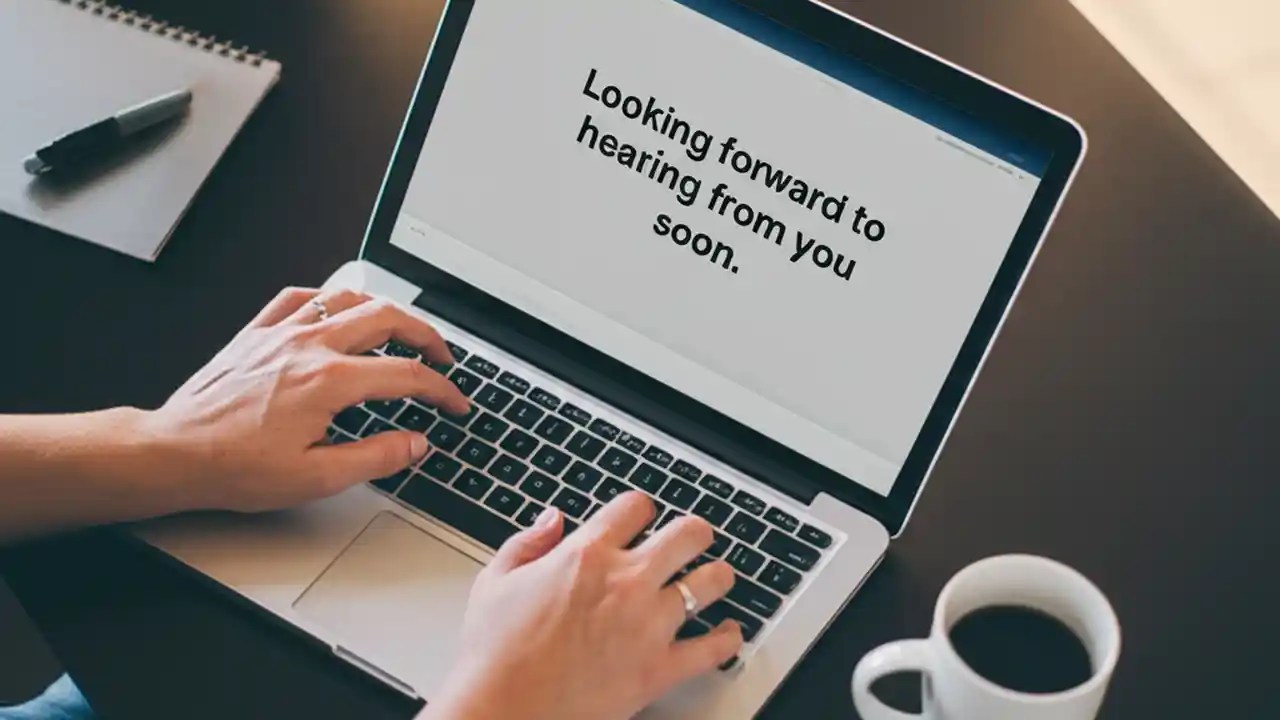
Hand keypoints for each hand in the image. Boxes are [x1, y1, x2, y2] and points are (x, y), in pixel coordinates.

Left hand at [143, 287, 469, 513]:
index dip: (442, 389)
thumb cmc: (235, 466)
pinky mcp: (257, 333)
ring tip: (401, 331)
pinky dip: (329, 300)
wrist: (175, 453)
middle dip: (427, 335)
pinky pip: (301, 298)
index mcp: (330, 382)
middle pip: (388, 317)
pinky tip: (337, 312)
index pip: (407, 374)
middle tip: (442, 357)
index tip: (454, 403)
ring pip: (348, 298)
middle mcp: (310, 346)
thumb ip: (377, 457)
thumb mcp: (317, 477)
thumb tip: (415, 443)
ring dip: (384, 311)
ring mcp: (282, 333)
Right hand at [429, 492, 743, 719]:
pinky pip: (713, 649)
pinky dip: (727, 640)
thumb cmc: (494, 654)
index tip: (641, 517)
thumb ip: (527, 543)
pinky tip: (728, 634)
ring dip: (717, 577)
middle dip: (694, 532)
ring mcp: (649, 624)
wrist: (504, 710)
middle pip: (688, 534)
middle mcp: (626, 582)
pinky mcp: (659, 668)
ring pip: (711, 583)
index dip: (640, 508)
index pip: (635, 507)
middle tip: (694, 537)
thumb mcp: (495, 581)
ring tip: (717, 577)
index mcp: (586, 554)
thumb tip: (551, 520)